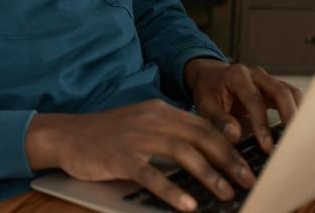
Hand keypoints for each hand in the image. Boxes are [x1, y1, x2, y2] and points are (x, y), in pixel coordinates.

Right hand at [26, 100, 256, 210]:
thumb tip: (204, 155)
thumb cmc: (106, 135)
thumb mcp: (142, 125)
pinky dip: (173, 190)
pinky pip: (152, 174)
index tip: (247, 165)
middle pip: (200, 137)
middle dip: (228, 160)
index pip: (204, 126)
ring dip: (208, 175)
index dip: (229, 146)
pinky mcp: (121, 157)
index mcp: (160, 110)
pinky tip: (188, 206)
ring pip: (182, 153)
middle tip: (246, 181)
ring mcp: (136, 137)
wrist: (67, 135)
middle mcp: (152, 119)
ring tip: (225, 194)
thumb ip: (169, 133)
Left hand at [184, 59, 302, 153]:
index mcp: (237, 75)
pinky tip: (300, 131)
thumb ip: (218, 119)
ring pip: (291, 93)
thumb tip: (235, 135)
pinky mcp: (275, 88)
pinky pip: (292, 98)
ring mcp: (268, 80)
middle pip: (280, 92)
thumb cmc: (208, 91)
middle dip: (289, 117)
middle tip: (292, 142)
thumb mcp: (204, 104)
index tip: (267, 147)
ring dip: (299, 115)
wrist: (211, 76)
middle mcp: (256, 74)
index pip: (254, 99)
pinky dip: (299, 113)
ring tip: (302, 139)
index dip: (262, 124)